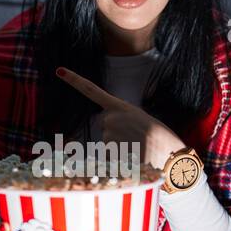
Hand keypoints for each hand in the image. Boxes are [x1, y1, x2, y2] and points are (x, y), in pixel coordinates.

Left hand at [57, 66, 185, 169]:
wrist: (171, 156)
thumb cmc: (160, 140)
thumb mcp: (141, 121)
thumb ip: (121, 121)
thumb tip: (106, 134)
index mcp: (120, 107)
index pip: (92, 91)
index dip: (74, 80)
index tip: (59, 70)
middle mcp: (110, 117)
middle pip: (103, 126)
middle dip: (115, 135)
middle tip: (136, 140)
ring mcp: (108, 134)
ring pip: (105, 143)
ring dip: (119, 149)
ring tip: (138, 149)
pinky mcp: (108, 150)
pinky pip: (107, 157)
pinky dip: (118, 160)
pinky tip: (133, 158)